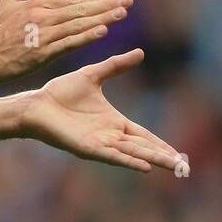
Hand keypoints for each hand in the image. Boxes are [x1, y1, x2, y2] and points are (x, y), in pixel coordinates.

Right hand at [0, 0, 132, 85]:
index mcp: (36, 4)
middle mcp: (42, 17)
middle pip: (81, 10)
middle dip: (107, 5)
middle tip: (129, 1)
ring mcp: (42, 35)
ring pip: (78, 25)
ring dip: (103, 18)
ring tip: (123, 14)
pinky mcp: (41, 54)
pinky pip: (68, 43)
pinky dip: (85, 37)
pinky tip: (102, 32)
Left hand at [19, 48, 186, 173]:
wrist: (37, 103)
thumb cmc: (61, 92)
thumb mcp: (94, 75)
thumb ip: (116, 66)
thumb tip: (140, 52)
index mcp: (114, 122)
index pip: (144, 135)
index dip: (161, 144)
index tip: (179, 155)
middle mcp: (110, 136)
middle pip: (143, 148)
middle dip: (164, 157)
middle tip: (184, 168)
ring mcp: (100, 143)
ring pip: (133, 153)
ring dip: (153, 159)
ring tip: (173, 167)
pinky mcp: (87, 148)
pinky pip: (113, 156)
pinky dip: (129, 160)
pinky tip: (145, 166)